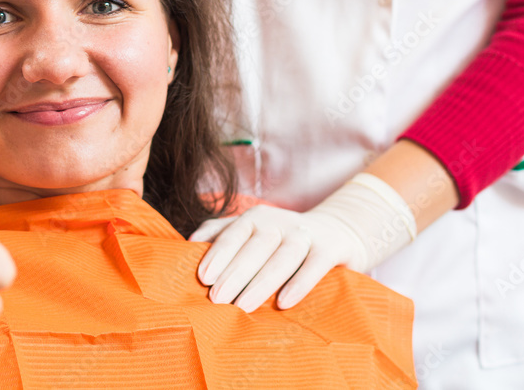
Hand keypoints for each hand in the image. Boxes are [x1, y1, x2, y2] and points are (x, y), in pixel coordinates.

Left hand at [189, 205, 363, 312]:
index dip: (218, 255)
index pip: (233, 234)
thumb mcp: (250, 232)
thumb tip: (188, 244)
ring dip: (262, 281)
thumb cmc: (279, 239)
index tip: (203, 278)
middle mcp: (278, 222)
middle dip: (235, 273)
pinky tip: (284, 302)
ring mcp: (305, 234)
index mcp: (254, 218)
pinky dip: (300, 283)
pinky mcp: (330, 248)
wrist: (335, 230)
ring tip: (243, 306)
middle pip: (255, 247)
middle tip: (217, 299)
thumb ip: (220, 234)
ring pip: (283, 256)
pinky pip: (315, 265)